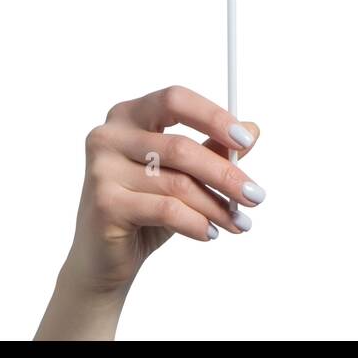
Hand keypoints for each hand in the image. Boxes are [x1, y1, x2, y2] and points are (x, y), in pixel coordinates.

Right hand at [36, 86, 262, 338]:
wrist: (104, 257)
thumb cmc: (145, 207)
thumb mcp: (182, 174)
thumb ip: (211, 149)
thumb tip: (253, 128)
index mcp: (129, 115)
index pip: (175, 100)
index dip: (213, 117)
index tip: (246, 140)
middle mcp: (109, 136)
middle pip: (180, 146)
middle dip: (225, 174)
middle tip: (256, 196)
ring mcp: (102, 169)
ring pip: (177, 184)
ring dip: (216, 206)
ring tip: (238, 223)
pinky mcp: (105, 204)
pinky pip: (166, 210)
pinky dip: (196, 223)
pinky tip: (210, 233)